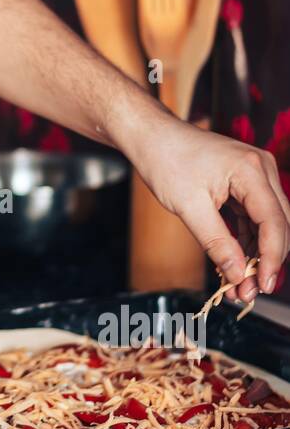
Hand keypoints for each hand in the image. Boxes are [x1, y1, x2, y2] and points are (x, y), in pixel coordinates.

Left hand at [131, 115, 289, 304]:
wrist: (150, 136)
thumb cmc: (166, 161)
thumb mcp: (189, 207)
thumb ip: (217, 242)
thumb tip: (238, 274)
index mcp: (251, 171)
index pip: (274, 222)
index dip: (272, 258)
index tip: (263, 285)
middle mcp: (260, 169)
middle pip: (278, 224)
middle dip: (266, 260)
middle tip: (249, 292)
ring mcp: (254, 174)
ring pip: (267, 223)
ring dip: (256, 253)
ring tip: (239, 284)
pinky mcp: (243, 182)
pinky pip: (253, 216)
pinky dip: (246, 240)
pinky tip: (236, 262)